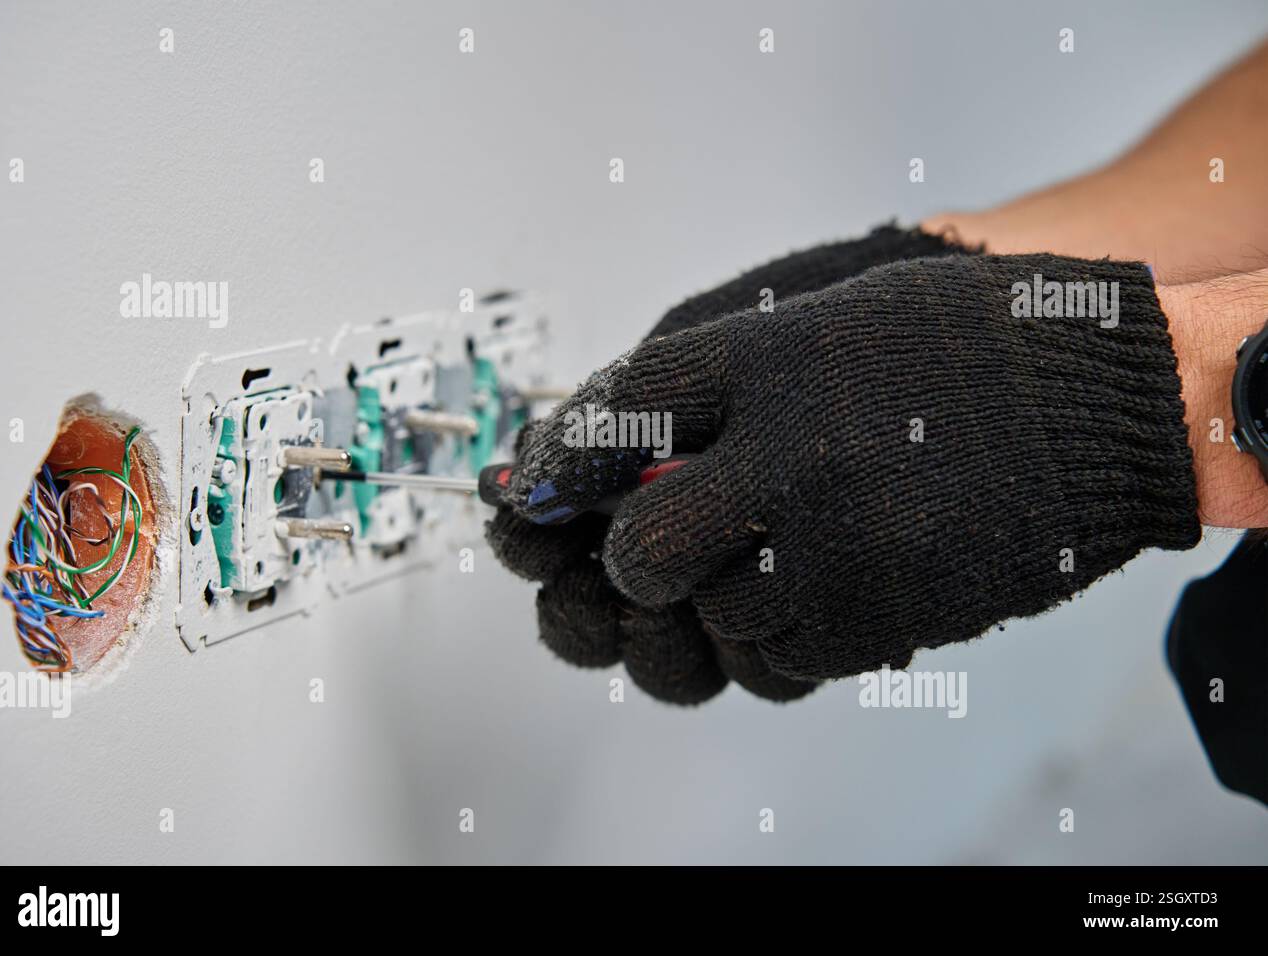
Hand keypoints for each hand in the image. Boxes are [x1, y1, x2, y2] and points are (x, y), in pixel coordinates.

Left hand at [505, 254, 1200, 686]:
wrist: (1099, 401)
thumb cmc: (961, 346)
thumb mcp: (822, 321)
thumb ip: (715, 382)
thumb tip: (619, 443)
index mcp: (764, 364)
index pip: (611, 420)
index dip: (555, 463)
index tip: (531, 488)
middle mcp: (787, 459)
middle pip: (640, 546)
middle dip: (627, 557)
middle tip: (643, 546)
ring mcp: (835, 548)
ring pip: (707, 618)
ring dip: (713, 598)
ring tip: (764, 554)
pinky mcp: (877, 618)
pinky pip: (777, 658)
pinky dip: (775, 633)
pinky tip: (810, 586)